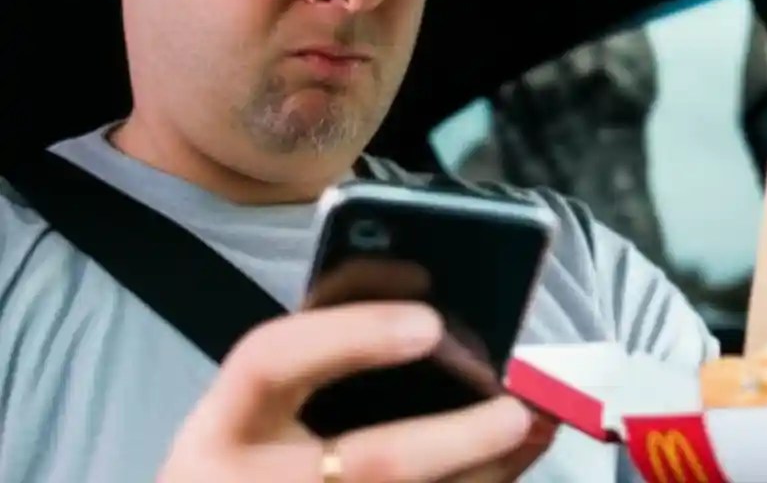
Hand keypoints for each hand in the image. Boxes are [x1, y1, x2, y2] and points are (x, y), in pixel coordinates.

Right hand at [157, 302, 552, 482]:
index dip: (351, 334)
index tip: (430, 321)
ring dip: (483, 473)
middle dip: (458, 438)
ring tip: (532, 435)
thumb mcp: (262, 412)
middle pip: (372, 462)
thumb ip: (325, 362)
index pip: (269, 360)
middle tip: (518, 410)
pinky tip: (509, 467)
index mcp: (220, 429)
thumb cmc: (250, 460)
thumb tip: (437, 313)